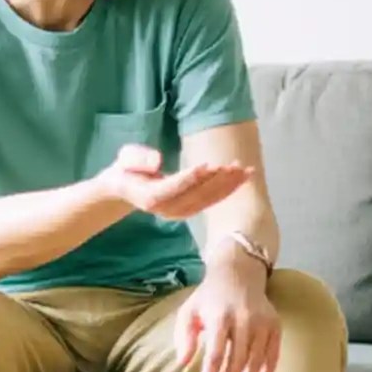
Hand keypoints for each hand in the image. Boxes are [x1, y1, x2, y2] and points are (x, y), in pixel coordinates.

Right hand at [100, 145, 251, 220]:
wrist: (125, 188)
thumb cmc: (125, 169)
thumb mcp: (125, 158)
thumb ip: (138, 158)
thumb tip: (156, 161)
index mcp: (149, 196)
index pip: (171, 188)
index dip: (189, 177)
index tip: (206, 164)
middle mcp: (166, 209)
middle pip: (194, 196)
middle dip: (217, 181)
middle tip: (235, 164)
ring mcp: (178, 213)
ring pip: (206, 200)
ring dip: (228, 186)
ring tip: (246, 170)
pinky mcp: (188, 211)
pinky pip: (210, 201)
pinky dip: (228, 190)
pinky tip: (243, 178)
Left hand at [175, 267, 280, 371]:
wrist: (238, 272)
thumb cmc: (210, 296)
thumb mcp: (190, 310)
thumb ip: (184, 336)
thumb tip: (183, 362)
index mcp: (220, 316)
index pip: (216, 352)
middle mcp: (244, 319)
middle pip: (238, 358)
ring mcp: (262, 322)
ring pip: (257, 359)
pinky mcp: (275, 324)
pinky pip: (274, 353)